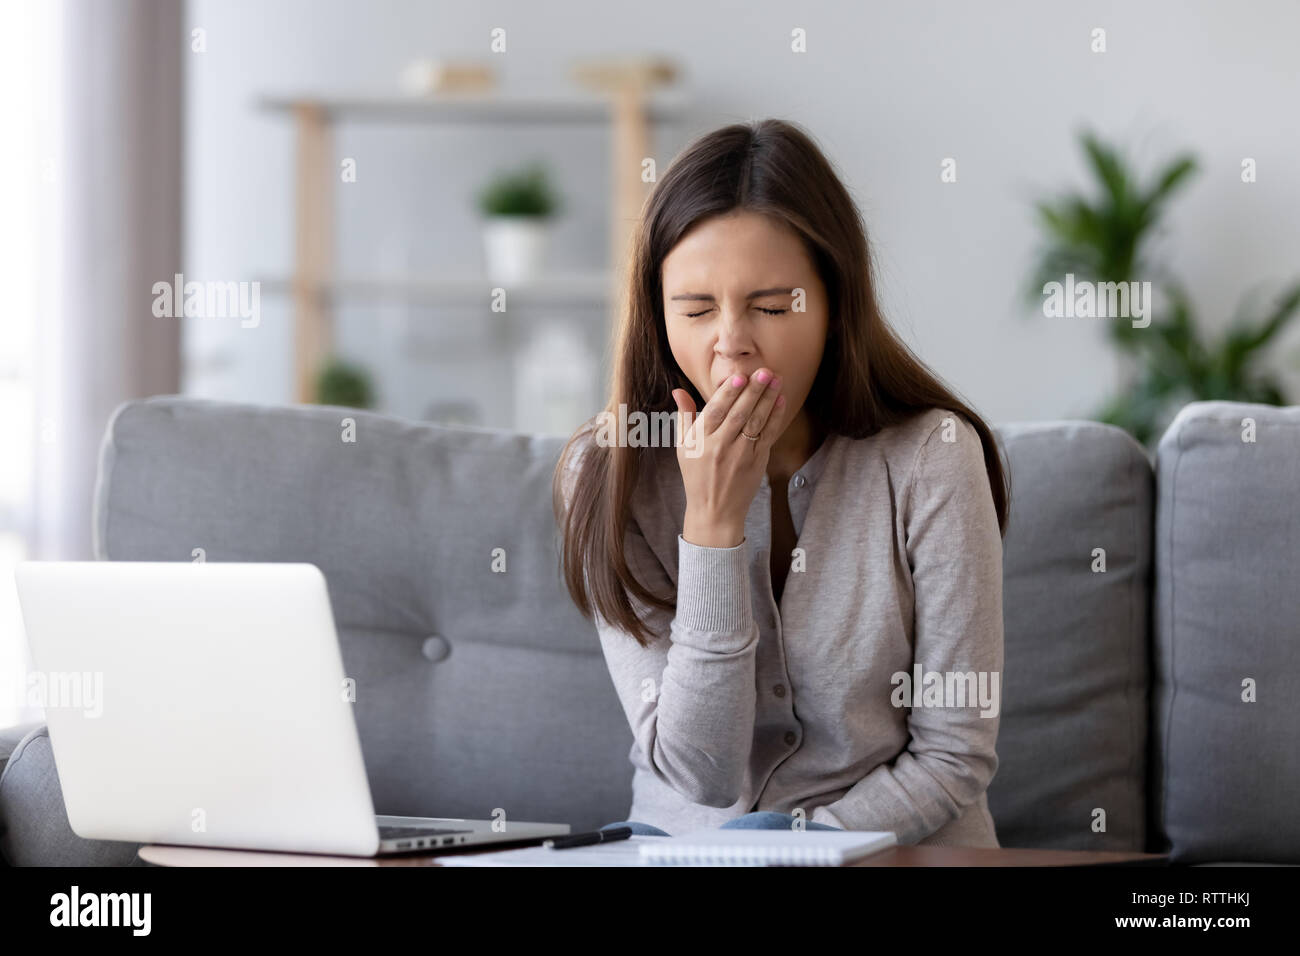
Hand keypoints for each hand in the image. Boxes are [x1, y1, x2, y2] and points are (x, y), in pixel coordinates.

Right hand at [671, 369, 789, 547]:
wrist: (715, 511)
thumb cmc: (696, 476)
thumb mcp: (683, 447)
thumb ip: (684, 416)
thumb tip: (679, 390)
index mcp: (701, 440)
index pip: (716, 411)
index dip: (729, 393)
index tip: (740, 376)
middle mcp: (721, 446)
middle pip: (739, 413)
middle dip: (753, 391)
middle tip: (764, 371)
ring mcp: (741, 454)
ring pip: (756, 422)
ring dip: (768, 399)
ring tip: (776, 380)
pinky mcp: (757, 461)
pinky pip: (768, 435)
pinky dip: (776, 418)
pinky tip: (781, 401)